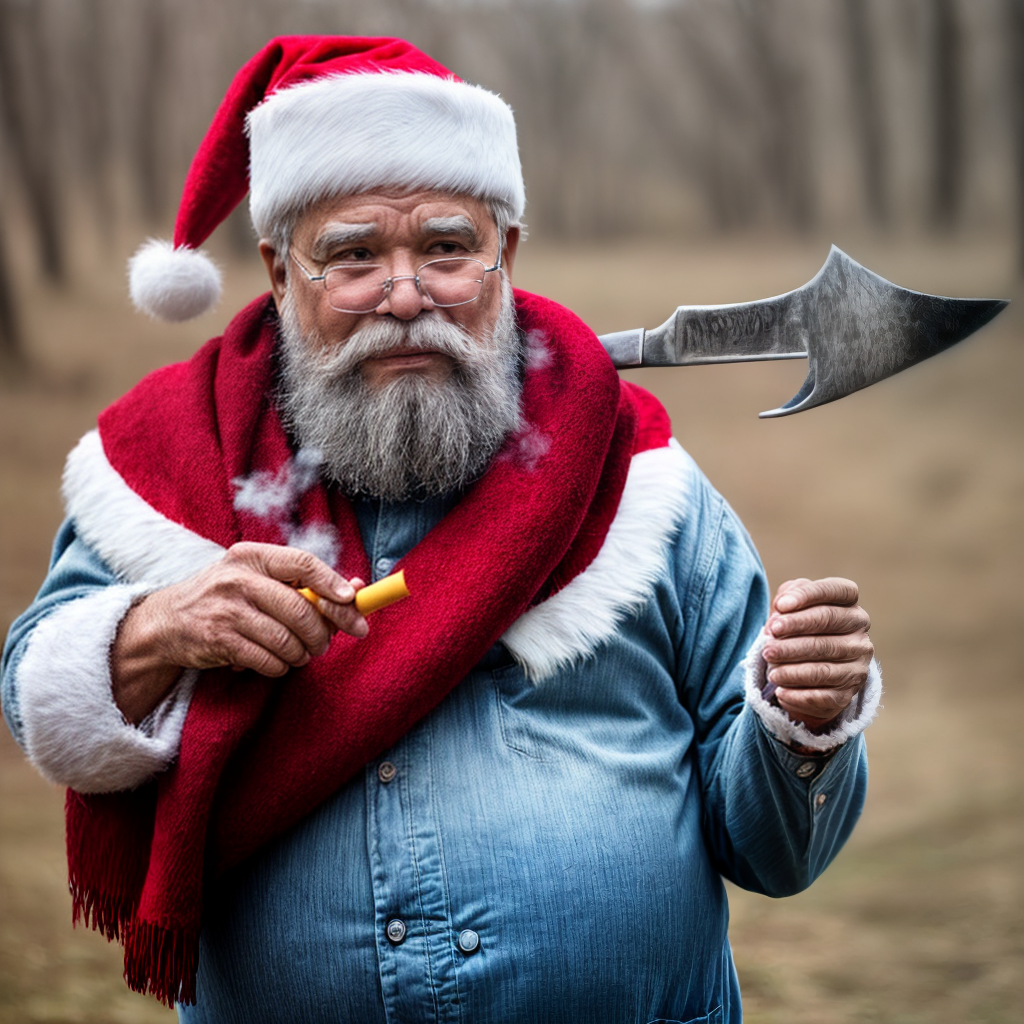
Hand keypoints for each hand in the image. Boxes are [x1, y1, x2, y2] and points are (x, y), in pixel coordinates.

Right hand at [111, 543, 367, 722]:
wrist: (167, 622)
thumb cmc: (226, 597)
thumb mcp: (257, 578)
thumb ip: (303, 582)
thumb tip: (357, 588)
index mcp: (253, 556)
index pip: (303, 563)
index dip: (332, 583)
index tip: (352, 600)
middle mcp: (238, 578)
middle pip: (300, 608)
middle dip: (323, 631)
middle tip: (326, 643)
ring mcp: (226, 610)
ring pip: (287, 639)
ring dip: (302, 653)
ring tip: (300, 654)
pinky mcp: (218, 641)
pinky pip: (268, 660)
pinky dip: (281, 666)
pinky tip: (277, 662)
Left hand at [762, 577, 872, 730]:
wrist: (808, 673)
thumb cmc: (798, 631)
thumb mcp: (792, 607)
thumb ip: (788, 596)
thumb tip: (781, 606)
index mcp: (849, 607)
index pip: (839, 590)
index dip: (809, 595)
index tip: (780, 606)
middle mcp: (859, 634)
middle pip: (829, 623)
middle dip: (794, 628)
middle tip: (767, 640)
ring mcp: (857, 665)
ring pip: (825, 664)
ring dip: (792, 668)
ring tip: (769, 668)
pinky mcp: (847, 694)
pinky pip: (823, 696)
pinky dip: (798, 694)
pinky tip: (780, 691)